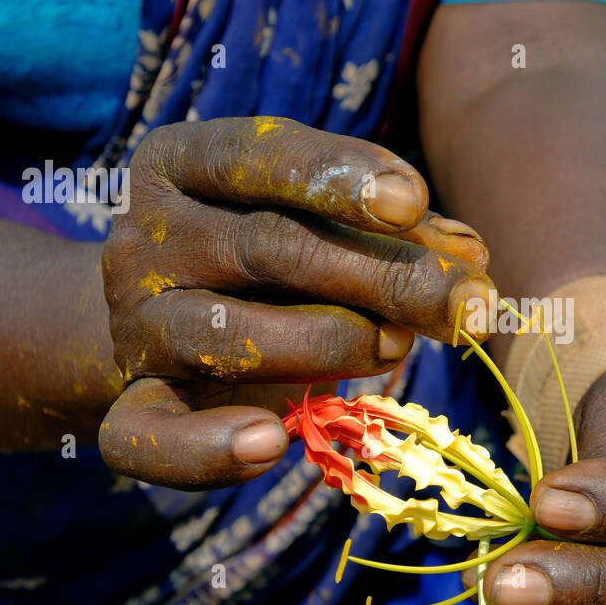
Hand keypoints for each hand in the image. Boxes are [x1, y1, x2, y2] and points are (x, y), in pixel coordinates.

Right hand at [99, 117, 491, 488]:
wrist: (175, 324)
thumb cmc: (275, 261)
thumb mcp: (326, 225)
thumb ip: (394, 234)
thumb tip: (470, 256)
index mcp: (182, 163)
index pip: (257, 155)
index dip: (336, 175)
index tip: (412, 200)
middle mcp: (144, 237)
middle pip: (268, 248)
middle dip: (383, 276)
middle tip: (471, 302)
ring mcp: (133, 324)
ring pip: (226, 335)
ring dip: (331, 343)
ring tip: (398, 347)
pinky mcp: (134, 403)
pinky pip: (150, 439)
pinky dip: (209, 448)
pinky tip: (270, 444)